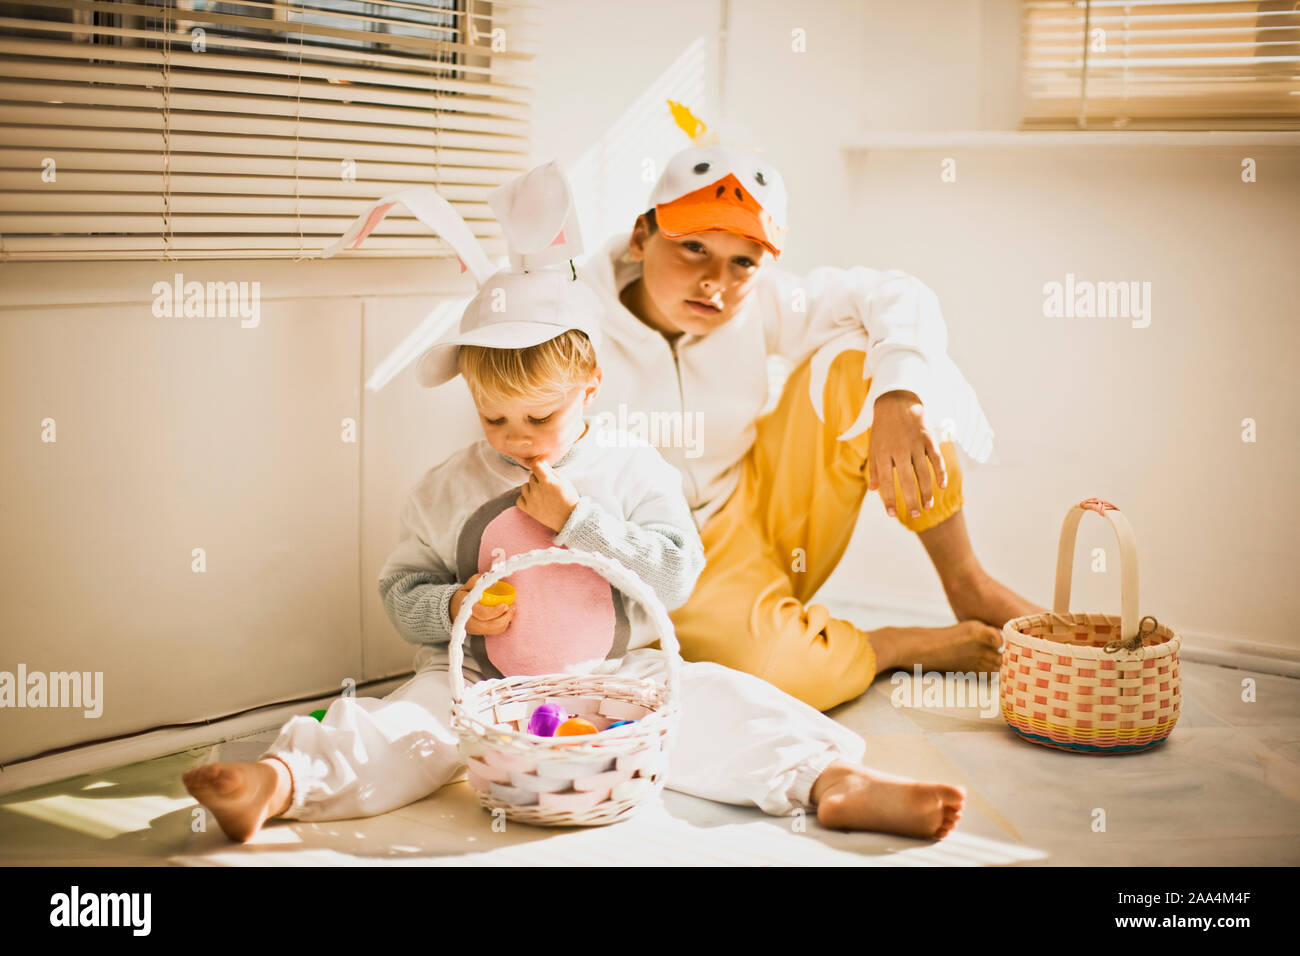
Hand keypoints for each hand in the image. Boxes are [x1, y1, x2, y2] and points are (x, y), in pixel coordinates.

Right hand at [449, 573, 514, 635]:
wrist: (452, 610)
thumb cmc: (462, 597)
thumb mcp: (466, 586)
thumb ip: (477, 581)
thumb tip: (490, 578)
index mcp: (467, 609)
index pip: (483, 613)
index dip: (496, 611)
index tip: (505, 605)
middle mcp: (471, 622)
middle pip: (492, 625)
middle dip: (506, 617)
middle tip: (512, 607)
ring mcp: (476, 629)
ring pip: (495, 630)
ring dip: (506, 621)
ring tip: (512, 610)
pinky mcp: (481, 633)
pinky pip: (495, 632)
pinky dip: (503, 625)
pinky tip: (507, 616)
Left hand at [516, 459, 579, 531]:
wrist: (569, 518)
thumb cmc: (568, 498)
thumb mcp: (563, 481)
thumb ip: (550, 471)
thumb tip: (540, 462)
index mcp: (547, 480)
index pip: (535, 465)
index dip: (536, 463)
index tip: (538, 465)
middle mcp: (537, 489)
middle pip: (531, 476)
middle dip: (538, 479)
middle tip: (547, 486)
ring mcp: (531, 500)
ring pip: (524, 486)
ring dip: (531, 488)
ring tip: (541, 494)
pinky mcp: (529, 510)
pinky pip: (519, 499)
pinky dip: (525, 498)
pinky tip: (533, 500)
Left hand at [867, 390, 947, 519]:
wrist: (896, 401)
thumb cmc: (883, 428)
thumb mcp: (875, 446)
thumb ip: (875, 469)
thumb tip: (874, 490)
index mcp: (883, 453)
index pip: (886, 481)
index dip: (888, 499)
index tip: (891, 514)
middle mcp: (899, 450)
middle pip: (906, 480)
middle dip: (910, 500)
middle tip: (914, 515)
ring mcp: (915, 444)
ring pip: (923, 472)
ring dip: (926, 491)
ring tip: (927, 506)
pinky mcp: (928, 438)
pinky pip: (936, 458)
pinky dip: (940, 473)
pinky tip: (942, 487)